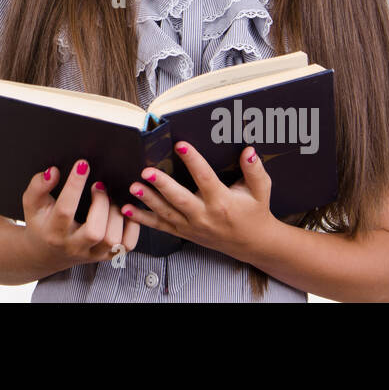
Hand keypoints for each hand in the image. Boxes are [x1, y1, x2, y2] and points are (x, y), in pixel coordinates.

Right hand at [21, 159, 139, 269]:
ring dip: (116, 213)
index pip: (65, 209)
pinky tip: (123, 211)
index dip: (75, 185)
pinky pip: (127, 244)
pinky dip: (131, 226)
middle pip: (94, 232)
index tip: (82, 164)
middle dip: (101, 203)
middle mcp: (74, 246)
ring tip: (110, 198)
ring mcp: (92, 253)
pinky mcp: (107, 256)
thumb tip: (52, 172)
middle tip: (99, 185)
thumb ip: (38, 186)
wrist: (46, 253)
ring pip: (113, 239)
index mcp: (54, 232)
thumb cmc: (41, 223)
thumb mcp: (31, 204)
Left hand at [120, 143, 277, 261]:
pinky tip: (128, 209)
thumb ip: (254, 171)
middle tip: (147, 171)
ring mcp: (192, 226)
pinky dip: (143, 219)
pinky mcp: (184, 232)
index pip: (205, 179)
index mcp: (222, 202)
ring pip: (167, 213)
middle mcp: (205, 215)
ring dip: (148, 200)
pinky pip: (161, 227)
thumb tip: (248, 151)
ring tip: (134, 187)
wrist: (252, 244)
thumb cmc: (254, 212)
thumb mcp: (260, 191)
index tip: (181, 145)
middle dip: (162, 185)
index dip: (193, 161)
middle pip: (180, 199)